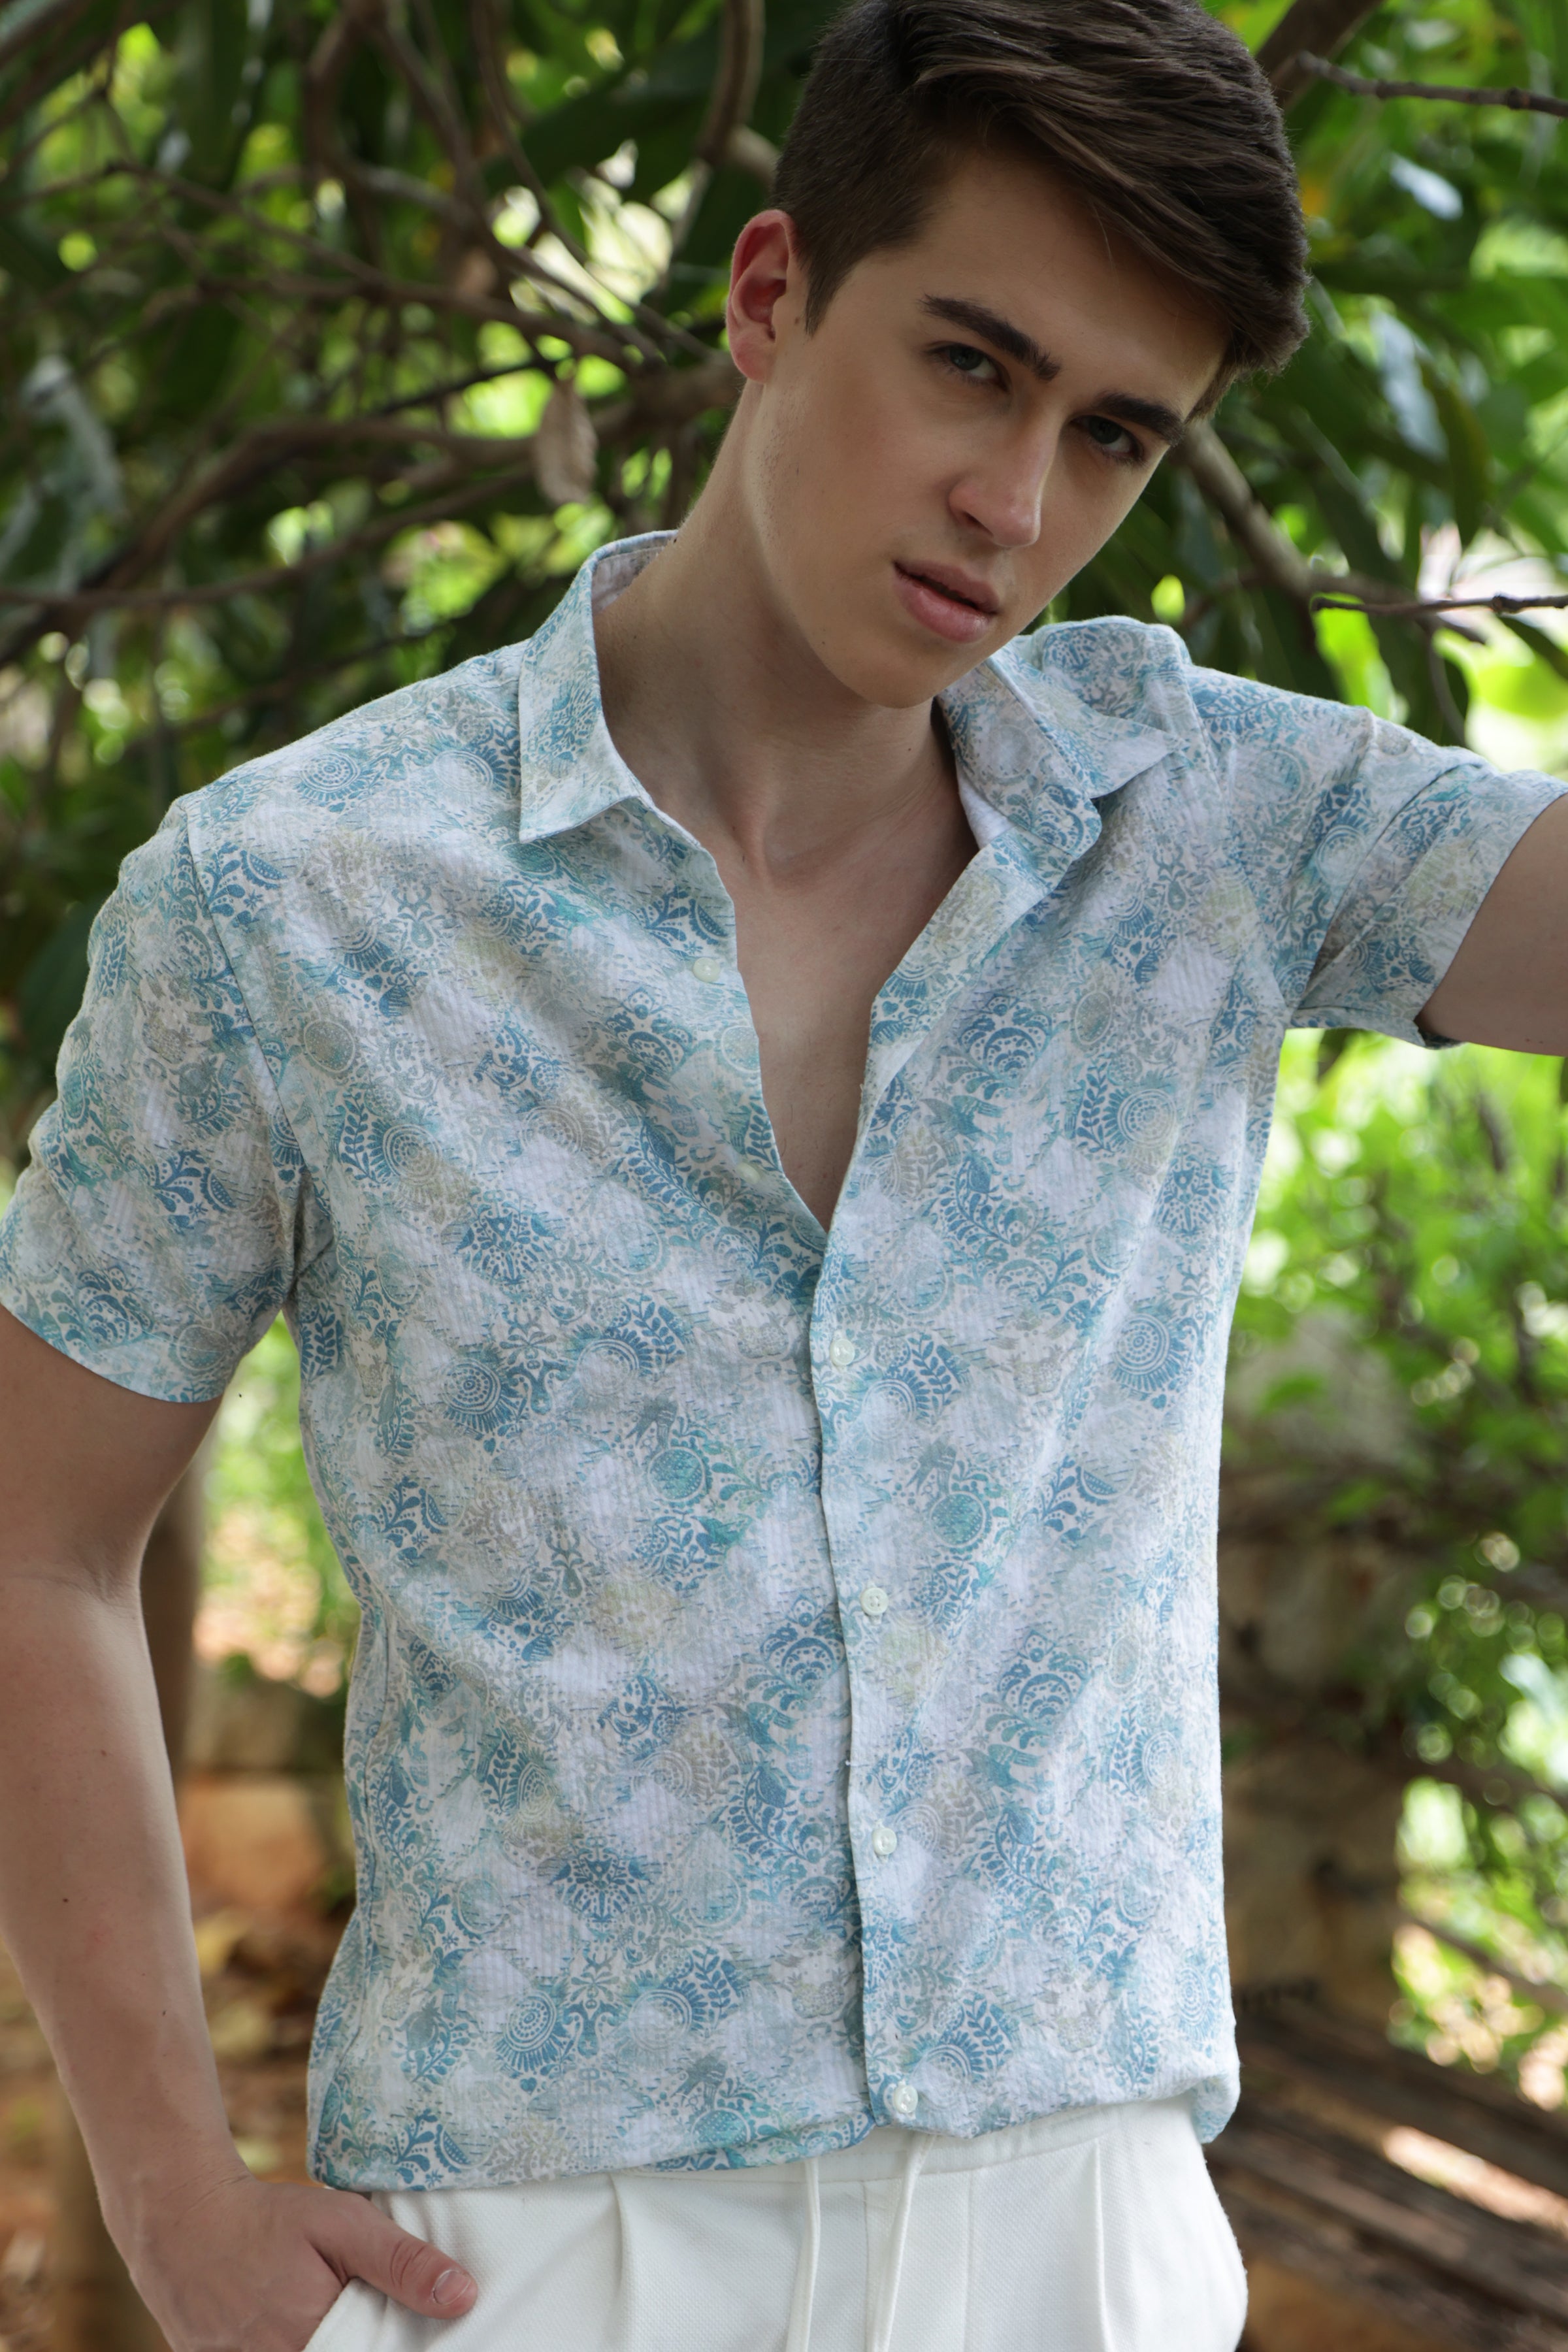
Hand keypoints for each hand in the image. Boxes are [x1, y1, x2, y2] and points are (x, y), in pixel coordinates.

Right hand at [124, 2166, 478, 2350]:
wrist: (181, 2223)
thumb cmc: (267, 2221)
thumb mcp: (343, 2225)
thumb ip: (403, 2264)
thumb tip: (465, 2298)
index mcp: (311, 2346)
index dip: (397, 2345)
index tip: (419, 2332)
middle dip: (364, 2340)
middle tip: (362, 2312)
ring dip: (330, 2342)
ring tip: (335, 2313)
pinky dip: (294, 2344)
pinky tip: (301, 2320)